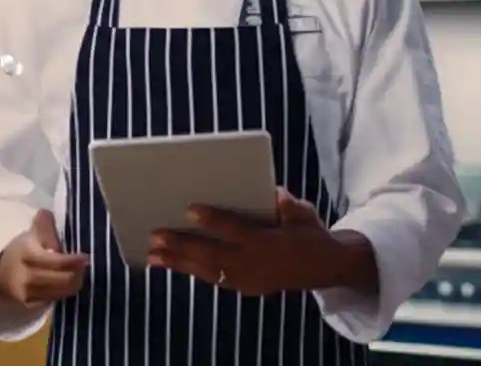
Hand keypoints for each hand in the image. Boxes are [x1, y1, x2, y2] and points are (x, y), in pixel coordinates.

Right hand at [0, 209, 88, 307]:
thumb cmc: (21, 250)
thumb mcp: (31, 234)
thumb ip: (45, 226)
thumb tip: (52, 213)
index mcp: (26, 254)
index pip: (55, 261)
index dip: (72, 261)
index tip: (86, 257)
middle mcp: (25, 276)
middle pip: (59, 279)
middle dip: (76, 274)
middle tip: (87, 267)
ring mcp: (26, 294)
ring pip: (58, 292)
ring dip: (73, 284)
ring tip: (81, 274)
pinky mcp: (29, 306)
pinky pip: (53, 300)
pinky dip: (64, 292)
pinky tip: (69, 284)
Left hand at [147, 187, 376, 296]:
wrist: (327, 268)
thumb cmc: (310, 233)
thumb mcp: (304, 214)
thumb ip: (288, 205)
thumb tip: (273, 192)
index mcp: (267, 242)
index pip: (235, 229)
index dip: (212, 220)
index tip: (189, 208)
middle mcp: (254, 264)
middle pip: (212, 254)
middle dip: (182, 246)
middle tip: (155, 236)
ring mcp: (248, 279)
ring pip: (208, 271)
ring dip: (178, 263)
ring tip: (153, 256)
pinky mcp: (245, 288)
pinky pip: (214, 279)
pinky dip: (192, 271)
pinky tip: (172, 264)